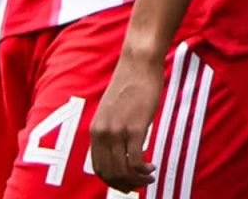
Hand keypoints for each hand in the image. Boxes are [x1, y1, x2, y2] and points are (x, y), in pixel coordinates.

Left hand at [87, 57, 164, 192]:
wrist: (138, 64)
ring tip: (149, 176)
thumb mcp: (112, 112)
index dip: (113, 181)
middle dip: (126, 184)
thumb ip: (111, 132)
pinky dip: (144, 170)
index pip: (99, 168)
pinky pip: (137, 160)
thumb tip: (119, 153)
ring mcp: (118, 131)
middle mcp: (102, 132)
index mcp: (95, 130)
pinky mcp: (135, 127)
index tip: (127, 183)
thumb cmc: (129, 86)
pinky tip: (152, 167)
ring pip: (124, 170)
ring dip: (138, 180)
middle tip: (141, 184)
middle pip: (111, 173)